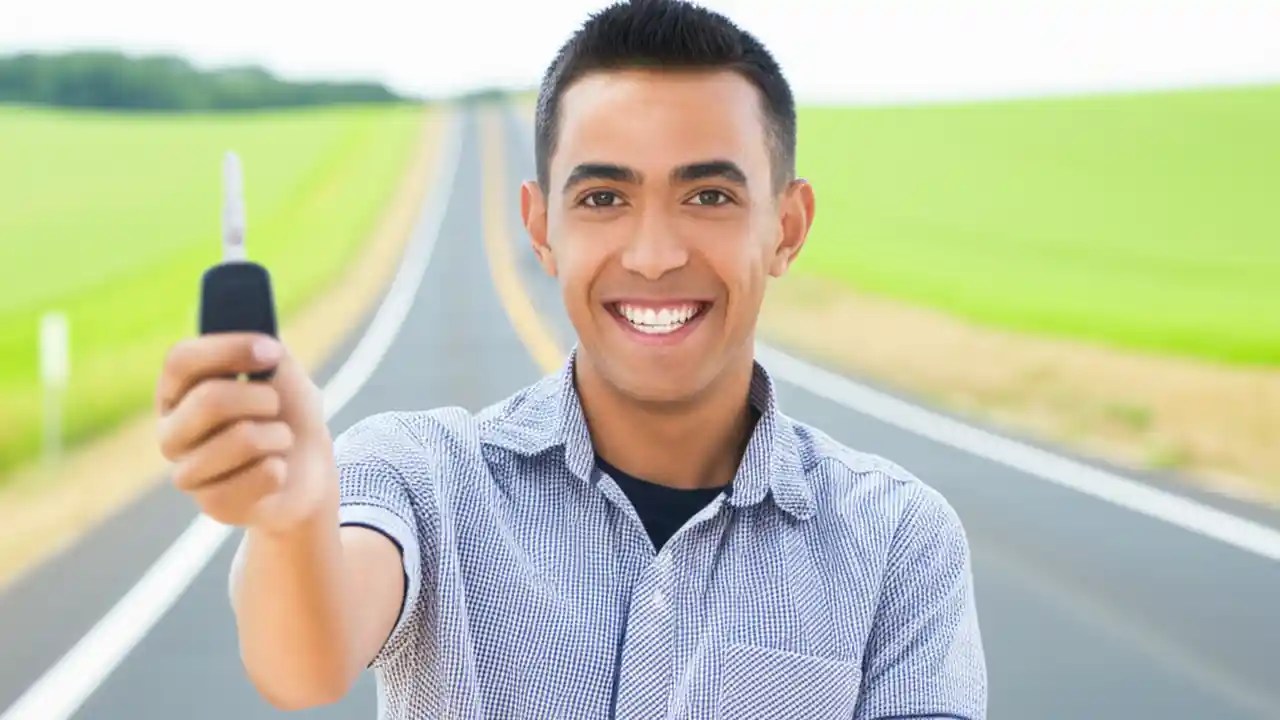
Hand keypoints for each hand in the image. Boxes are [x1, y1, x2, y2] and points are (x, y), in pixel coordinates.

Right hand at [155, 333, 335, 533]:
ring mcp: (187, 472)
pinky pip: (259, 476)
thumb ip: (266, 350)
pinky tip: (276, 471)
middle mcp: (170, 432)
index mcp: (177, 391)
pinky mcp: (213, 505)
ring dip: (279, 435)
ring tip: (278, 440)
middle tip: (276, 406)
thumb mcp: (281, 372)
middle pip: (210, 399)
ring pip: (242, 438)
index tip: (272, 352)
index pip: (181, 360)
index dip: (229, 350)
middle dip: (263, 398)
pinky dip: (282, 468)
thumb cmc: (287, 413)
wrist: (309, 470)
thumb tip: (260, 337)